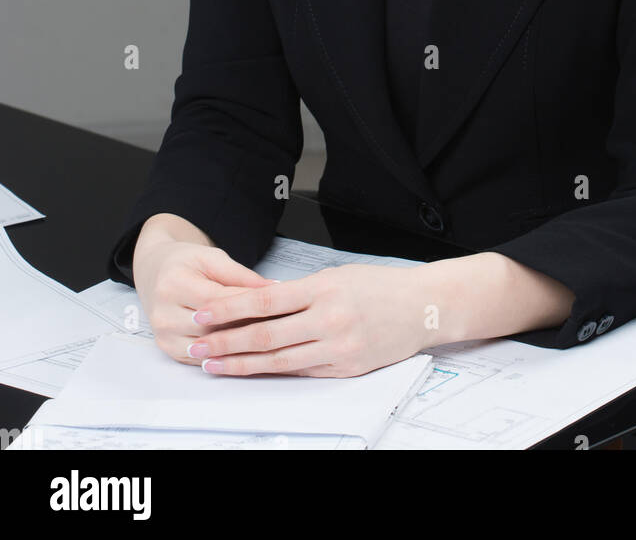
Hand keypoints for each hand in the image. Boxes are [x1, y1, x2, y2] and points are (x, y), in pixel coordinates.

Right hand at [134, 237, 278, 364]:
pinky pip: (200, 359)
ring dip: (237, 346)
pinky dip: (222, 356)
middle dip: (247, 328)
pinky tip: (243, 351)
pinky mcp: (167, 348)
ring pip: (208, 348)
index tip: (277, 307)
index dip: (249, 305)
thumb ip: (242, 275)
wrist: (155, 272)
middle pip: (212, 328)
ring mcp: (163, 334)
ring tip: (264, 340)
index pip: (218, 300)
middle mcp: (163, 312)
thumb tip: (273, 289)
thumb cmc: (185, 263)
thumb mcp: (212, 258)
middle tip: (277, 327)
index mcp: (174, 284)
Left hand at [185, 263, 431, 376]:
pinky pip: (303, 372)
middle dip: (225, 342)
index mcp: (323, 289)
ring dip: (241, 365)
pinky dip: (275, 373)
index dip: (229, 309)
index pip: (264, 301)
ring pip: (279, 361)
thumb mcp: (337, 276)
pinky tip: (253, 373)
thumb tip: (260, 302)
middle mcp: (329, 319)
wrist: (424, 307)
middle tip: (196, 345)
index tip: (203, 313)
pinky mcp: (347, 368)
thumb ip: (300, 292)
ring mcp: (338, 347)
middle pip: (265, 335)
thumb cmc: (381, 285)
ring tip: (214, 365)